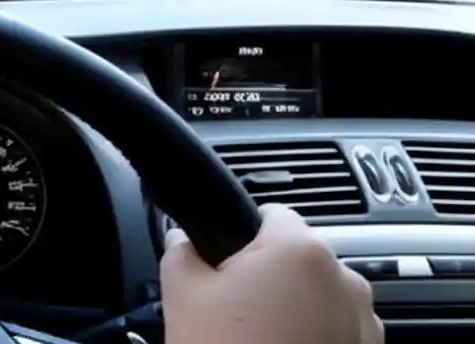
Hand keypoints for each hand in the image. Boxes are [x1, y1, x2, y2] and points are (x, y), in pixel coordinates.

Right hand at [162, 203, 381, 343]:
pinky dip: (312, 336)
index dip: (238, 236)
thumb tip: (184, 242)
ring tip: (258, 340)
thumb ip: (180, 251)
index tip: (222, 264)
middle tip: (232, 311)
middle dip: (266, 276)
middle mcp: (344, 278)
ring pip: (316, 295)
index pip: (268, 213)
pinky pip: (335, 329)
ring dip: (293, 308)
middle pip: (294, 257)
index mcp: (298, 250)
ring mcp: (364, 320)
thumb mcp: (182, 296)